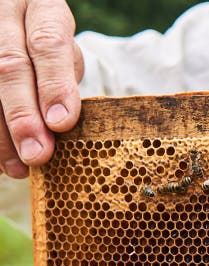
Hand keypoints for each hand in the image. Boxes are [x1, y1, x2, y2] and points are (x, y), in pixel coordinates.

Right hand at [0, 0, 82, 177]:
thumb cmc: (46, 40)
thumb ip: (64, 76)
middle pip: (10, 66)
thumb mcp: (64, 48)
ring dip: (0, 133)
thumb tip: (61, 123)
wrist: (14, 18)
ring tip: (18, 168)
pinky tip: (0, 159)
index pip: (48, 43)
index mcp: (41, 6)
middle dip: (24, 116)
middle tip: (38, 154)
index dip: (54, 85)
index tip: (62, 123)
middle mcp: (4, 13)